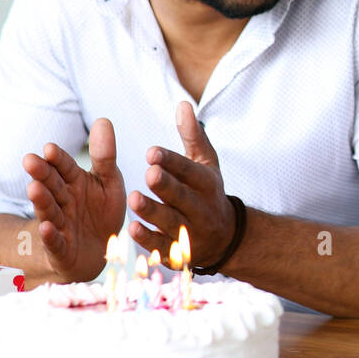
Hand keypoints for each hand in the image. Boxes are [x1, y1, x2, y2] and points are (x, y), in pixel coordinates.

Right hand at [22, 118, 126, 281]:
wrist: (97, 251)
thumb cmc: (100, 212)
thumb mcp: (108, 182)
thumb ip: (105, 155)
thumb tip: (103, 119)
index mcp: (75, 182)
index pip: (64, 167)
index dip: (58, 159)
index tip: (50, 148)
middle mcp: (63, 201)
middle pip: (52, 185)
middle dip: (42, 173)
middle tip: (30, 160)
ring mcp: (60, 224)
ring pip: (49, 210)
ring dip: (41, 200)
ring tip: (33, 188)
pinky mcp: (61, 249)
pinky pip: (55, 242)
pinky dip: (50, 235)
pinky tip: (46, 228)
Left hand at [128, 102, 236, 267]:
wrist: (225, 238)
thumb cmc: (207, 192)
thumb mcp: (206, 163)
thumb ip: (192, 136)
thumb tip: (182, 104)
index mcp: (207, 183)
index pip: (190, 171)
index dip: (172, 162)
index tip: (152, 152)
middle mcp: (202, 208)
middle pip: (183, 197)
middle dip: (167, 186)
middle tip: (149, 174)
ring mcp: (191, 232)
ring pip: (172, 222)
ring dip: (153, 212)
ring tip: (134, 199)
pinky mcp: (179, 252)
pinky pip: (164, 247)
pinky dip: (149, 241)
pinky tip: (132, 229)